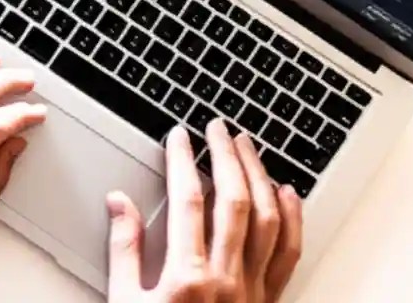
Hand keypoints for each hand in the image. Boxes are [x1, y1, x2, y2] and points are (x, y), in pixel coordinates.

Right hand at [106, 119, 303, 302]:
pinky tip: (287, 192)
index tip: (180, 136)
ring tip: (248, 147)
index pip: (188, 200)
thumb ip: (123, 250)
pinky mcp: (269, 302)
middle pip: (234, 200)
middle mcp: (225, 280)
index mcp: (185, 278)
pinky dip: (293, 218)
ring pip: (268, 219)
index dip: (184, 160)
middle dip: (227, 155)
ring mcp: (252, 290)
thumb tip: (119, 204)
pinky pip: (289, 253)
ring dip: (259, 176)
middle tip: (218, 128)